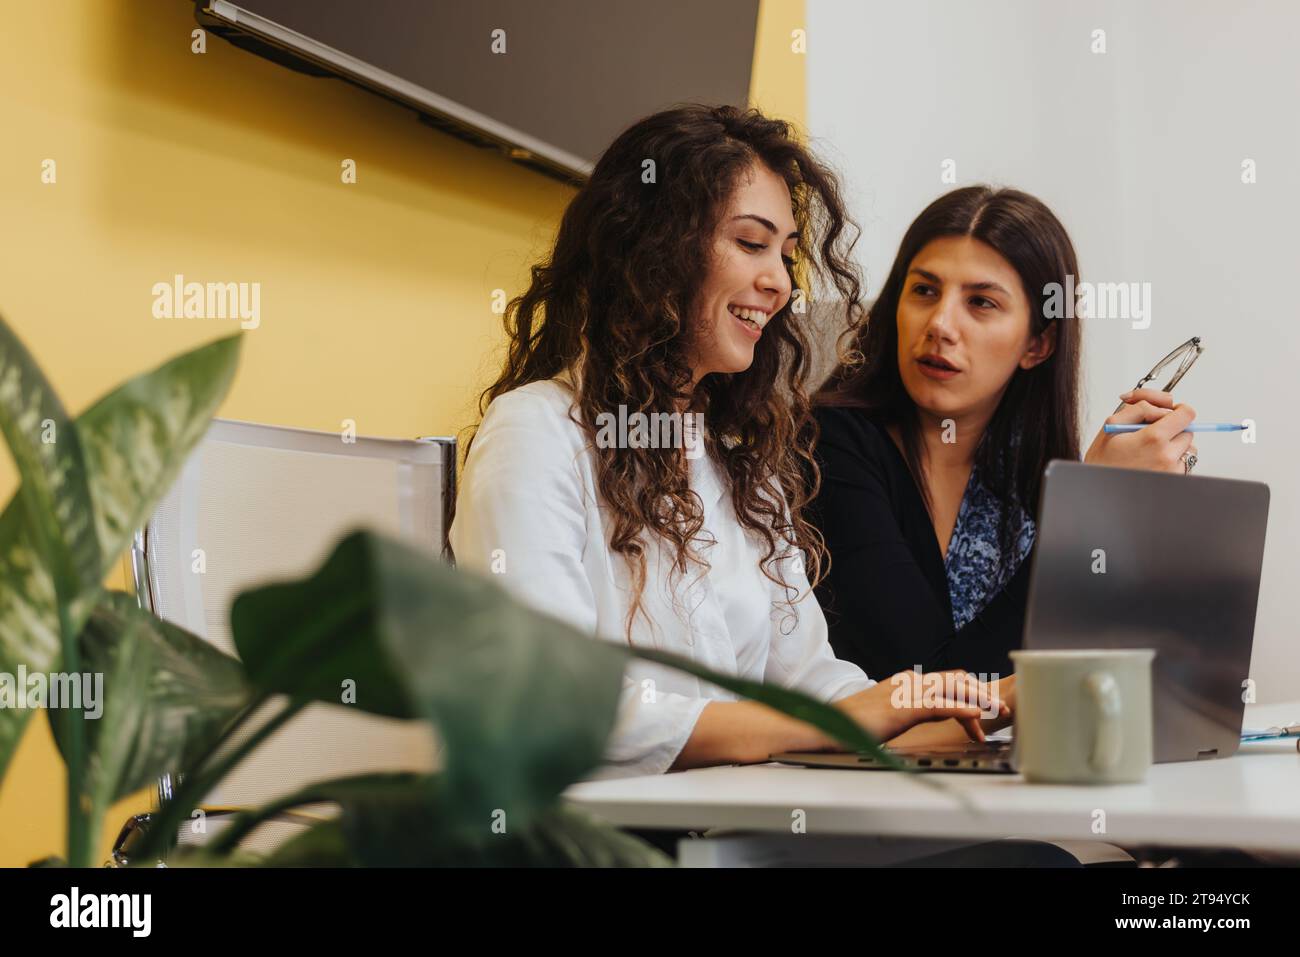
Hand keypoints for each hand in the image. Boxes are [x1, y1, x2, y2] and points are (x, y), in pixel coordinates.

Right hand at [830, 669, 1009, 745]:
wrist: (825, 726)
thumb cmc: (851, 725)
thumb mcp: (886, 715)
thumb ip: (905, 712)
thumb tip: (921, 719)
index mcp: (904, 682)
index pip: (947, 680)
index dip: (970, 692)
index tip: (984, 709)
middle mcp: (908, 681)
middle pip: (956, 679)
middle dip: (982, 693)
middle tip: (1001, 710)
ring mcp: (906, 692)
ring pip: (953, 689)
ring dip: (979, 700)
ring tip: (997, 712)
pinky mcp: (903, 707)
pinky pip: (940, 705)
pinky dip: (962, 709)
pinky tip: (975, 718)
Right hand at [1084, 388, 1196, 473]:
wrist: (1100, 493)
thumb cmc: (1103, 460)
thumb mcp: (1112, 424)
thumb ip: (1140, 406)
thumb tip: (1164, 405)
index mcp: (1153, 438)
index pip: (1186, 414)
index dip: (1179, 409)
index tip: (1170, 412)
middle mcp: (1167, 456)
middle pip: (1187, 430)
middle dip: (1173, 429)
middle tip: (1152, 435)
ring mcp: (1172, 470)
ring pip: (1186, 447)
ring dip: (1174, 445)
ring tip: (1150, 452)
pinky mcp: (1174, 480)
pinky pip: (1183, 463)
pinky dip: (1172, 460)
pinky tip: (1153, 464)